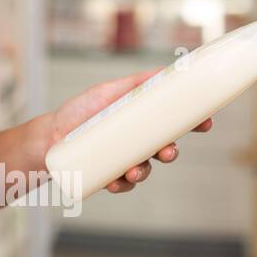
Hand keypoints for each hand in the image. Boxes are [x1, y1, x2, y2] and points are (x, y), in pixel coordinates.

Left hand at [33, 67, 213, 194]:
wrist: (51, 136)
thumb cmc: (80, 111)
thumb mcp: (109, 91)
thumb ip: (136, 82)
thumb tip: (164, 71)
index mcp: (142, 120)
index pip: (175, 123)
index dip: (194, 124)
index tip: (206, 123)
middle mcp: (138, 141)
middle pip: (166, 149)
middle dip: (171, 152)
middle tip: (167, 151)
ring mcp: (126, 160)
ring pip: (147, 170)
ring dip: (145, 172)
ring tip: (134, 171)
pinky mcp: (112, 175)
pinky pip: (125, 184)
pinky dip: (122, 184)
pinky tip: (115, 181)